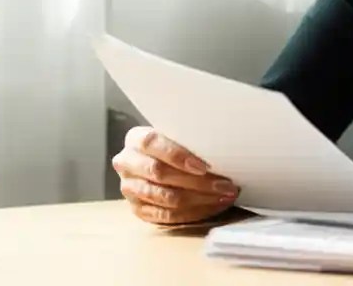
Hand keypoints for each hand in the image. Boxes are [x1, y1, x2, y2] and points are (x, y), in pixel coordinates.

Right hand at [112, 126, 238, 224]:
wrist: (157, 161)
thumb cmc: (176, 145)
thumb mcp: (180, 135)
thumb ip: (191, 140)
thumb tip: (225, 151)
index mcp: (136, 139)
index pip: (153, 144)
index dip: (178, 156)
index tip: (204, 166)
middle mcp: (127, 162)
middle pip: (160, 173)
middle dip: (197, 182)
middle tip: (225, 185)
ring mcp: (130, 188)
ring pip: (165, 197)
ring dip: (199, 199)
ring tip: (224, 197)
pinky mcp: (137, 209)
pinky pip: (166, 216)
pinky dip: (193, 213)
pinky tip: (212, 207)